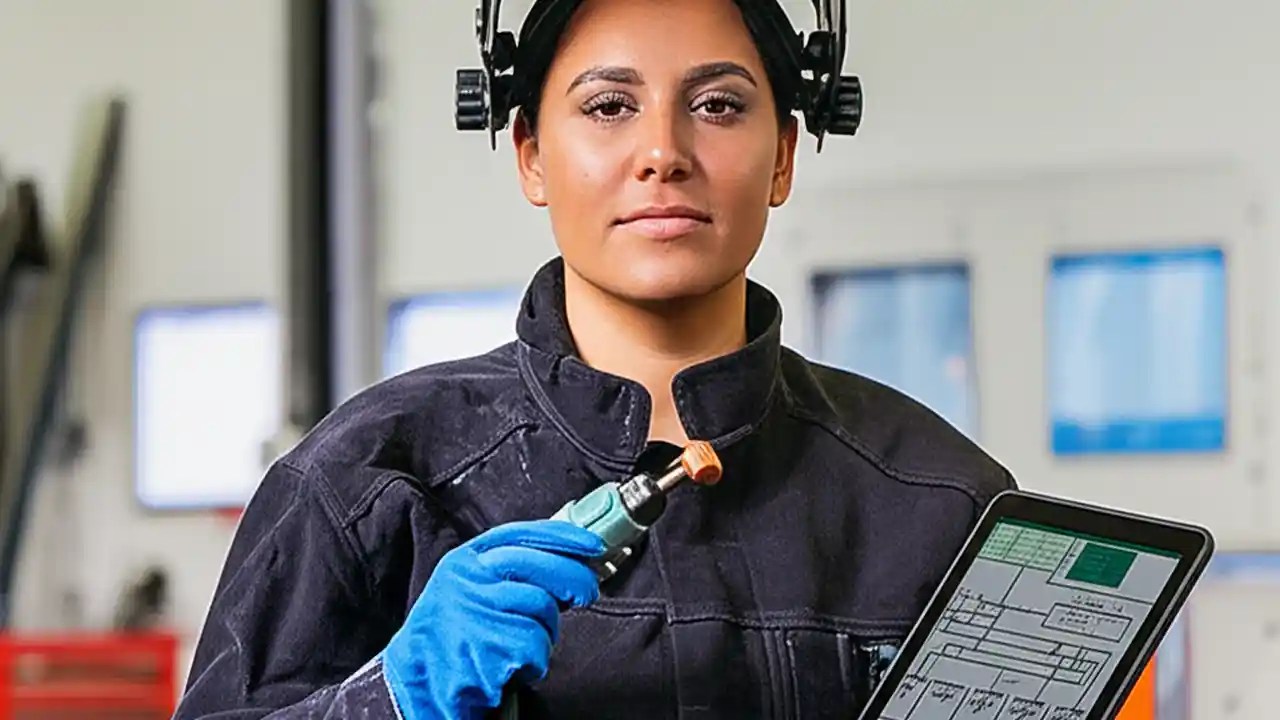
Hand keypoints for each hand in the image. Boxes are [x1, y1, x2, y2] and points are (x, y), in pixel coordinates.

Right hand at [381, 519, 605, 719]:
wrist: (414, 685)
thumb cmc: (450, 637)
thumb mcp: (468, 588)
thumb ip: (507, 571)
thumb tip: (568, 563)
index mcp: (464, 561)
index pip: (520, 535)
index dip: (563, 537)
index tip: (592, 545)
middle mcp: (467, 581)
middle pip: (538, 567)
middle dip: (574, 579)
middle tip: (588, 594)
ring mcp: (475, 611)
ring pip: (541, 610)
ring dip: (545, 633)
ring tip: (523, 646)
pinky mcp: (486, 647)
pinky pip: (535, 647)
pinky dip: (535, 661)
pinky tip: (514, 667)